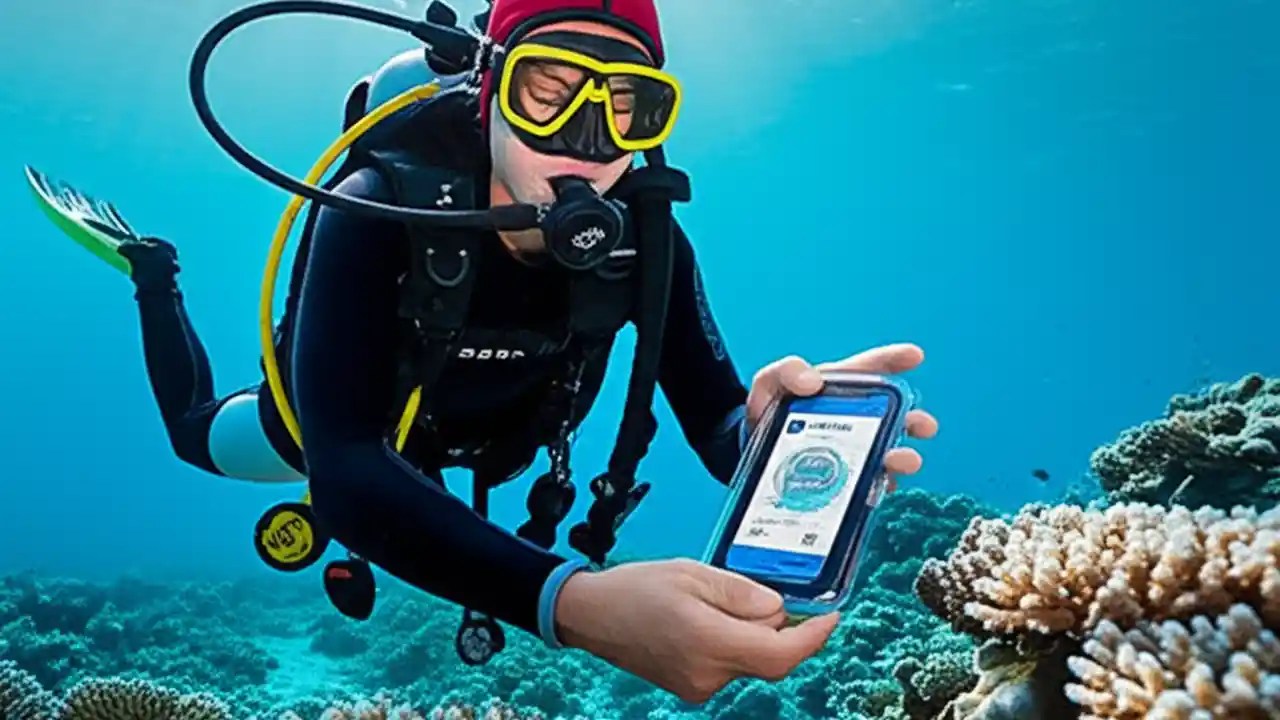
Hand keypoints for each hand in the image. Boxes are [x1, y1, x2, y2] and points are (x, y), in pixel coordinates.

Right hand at [554, 559, 837, 702]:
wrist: (593, 616)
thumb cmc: (637, 588)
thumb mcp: (693, 573)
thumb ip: (741, 592)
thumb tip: (779, 609)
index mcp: (709, 642)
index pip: (780, 654)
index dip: (813, 639)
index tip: (832, 618)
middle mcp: (707, 674)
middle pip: (769, 658)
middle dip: (778, 628)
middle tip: (764, 594)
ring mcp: (699, 686)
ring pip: (749, 661)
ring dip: (750, 633)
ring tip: (715, 600)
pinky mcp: (692, 688)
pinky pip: (729, 666)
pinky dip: (733, 642)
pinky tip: (708, 618)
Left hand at [746, 342, 938, 490]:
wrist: (750, 453)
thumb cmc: (765, 412)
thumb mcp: (769, 383)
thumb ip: (787, 371)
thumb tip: (813, 381)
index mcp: (838, 389)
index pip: (870, 369)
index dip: (893, 360)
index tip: (916, 356)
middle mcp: (853, 419)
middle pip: (892, 417)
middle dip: (914, 421)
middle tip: (925, 426)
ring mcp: (851, 450)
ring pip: (885, 453)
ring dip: (900, 457)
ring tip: (902, 461)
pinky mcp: (843, 480)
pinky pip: (866, 484)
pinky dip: (876, 487)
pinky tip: (877, 486)